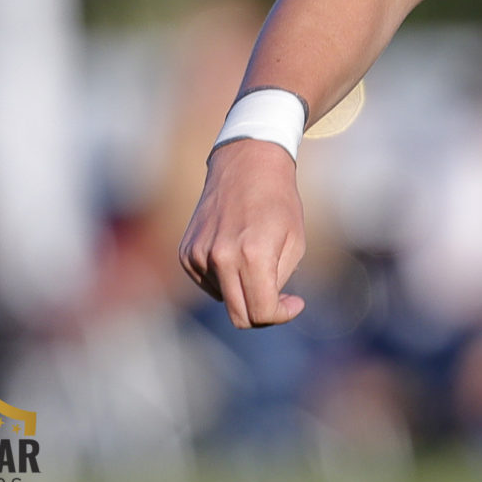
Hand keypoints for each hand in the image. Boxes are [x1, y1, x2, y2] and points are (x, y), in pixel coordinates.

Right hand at [177, 138, 307, 327]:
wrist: (246, 166)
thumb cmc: (279, 202)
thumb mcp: (295, 242)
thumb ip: (279, 280)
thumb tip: (266, 309)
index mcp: (252, 255)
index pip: (261, 312)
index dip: (281, 315)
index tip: (295, 303)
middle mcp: (220, 258)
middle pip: (239, 315)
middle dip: (263, 314)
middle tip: (280, 298)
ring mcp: (198, 256)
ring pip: (224, 299)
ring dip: (243, 290)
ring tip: (258, 258)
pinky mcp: (186, 254)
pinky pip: (209, 283)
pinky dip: (225, 277)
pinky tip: (236, 250)